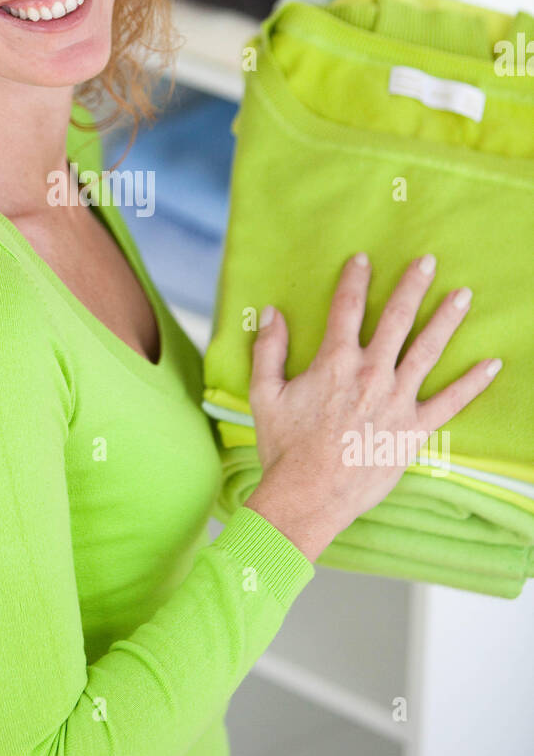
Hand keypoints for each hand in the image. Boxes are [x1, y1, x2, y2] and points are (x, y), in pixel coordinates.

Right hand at [245, 253, 501, 563]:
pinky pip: (450, 402)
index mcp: (334, 362)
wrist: (308, 496)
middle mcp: (371, 374)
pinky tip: (491, 364)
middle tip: (428, 262)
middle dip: (413, 286)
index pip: (346, 308)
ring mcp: (397, 401)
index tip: (363, 259)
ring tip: (463, 295)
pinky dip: (472, 383)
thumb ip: (268, 350)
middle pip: (397, 319)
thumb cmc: (284, 448)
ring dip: (446, 319)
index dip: (355, 280)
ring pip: (428, 350)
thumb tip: (271, 313)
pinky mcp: (414, 430)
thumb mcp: (264, 394)